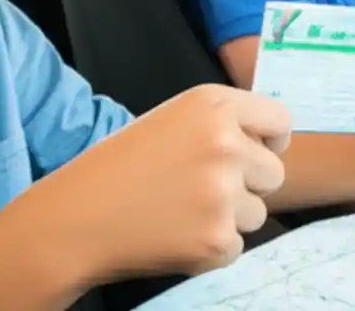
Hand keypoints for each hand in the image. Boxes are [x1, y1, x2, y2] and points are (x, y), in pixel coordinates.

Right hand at [55, 84, 290, 279]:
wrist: (74, 218)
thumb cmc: (118, 168)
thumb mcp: (171, 121)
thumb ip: (220, 125)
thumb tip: (268, 145)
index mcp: (212, 106)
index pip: (279, 120)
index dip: (270, 141)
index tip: (258, 153)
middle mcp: (225, 144)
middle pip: (274, 173)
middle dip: (248, 185)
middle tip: (201, 190)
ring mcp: (223, 194)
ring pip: (257, 213)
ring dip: (228, 218)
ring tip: (180, 211)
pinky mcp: (217, 239)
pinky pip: (236, 246)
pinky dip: (209, 248)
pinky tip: (173, 234)